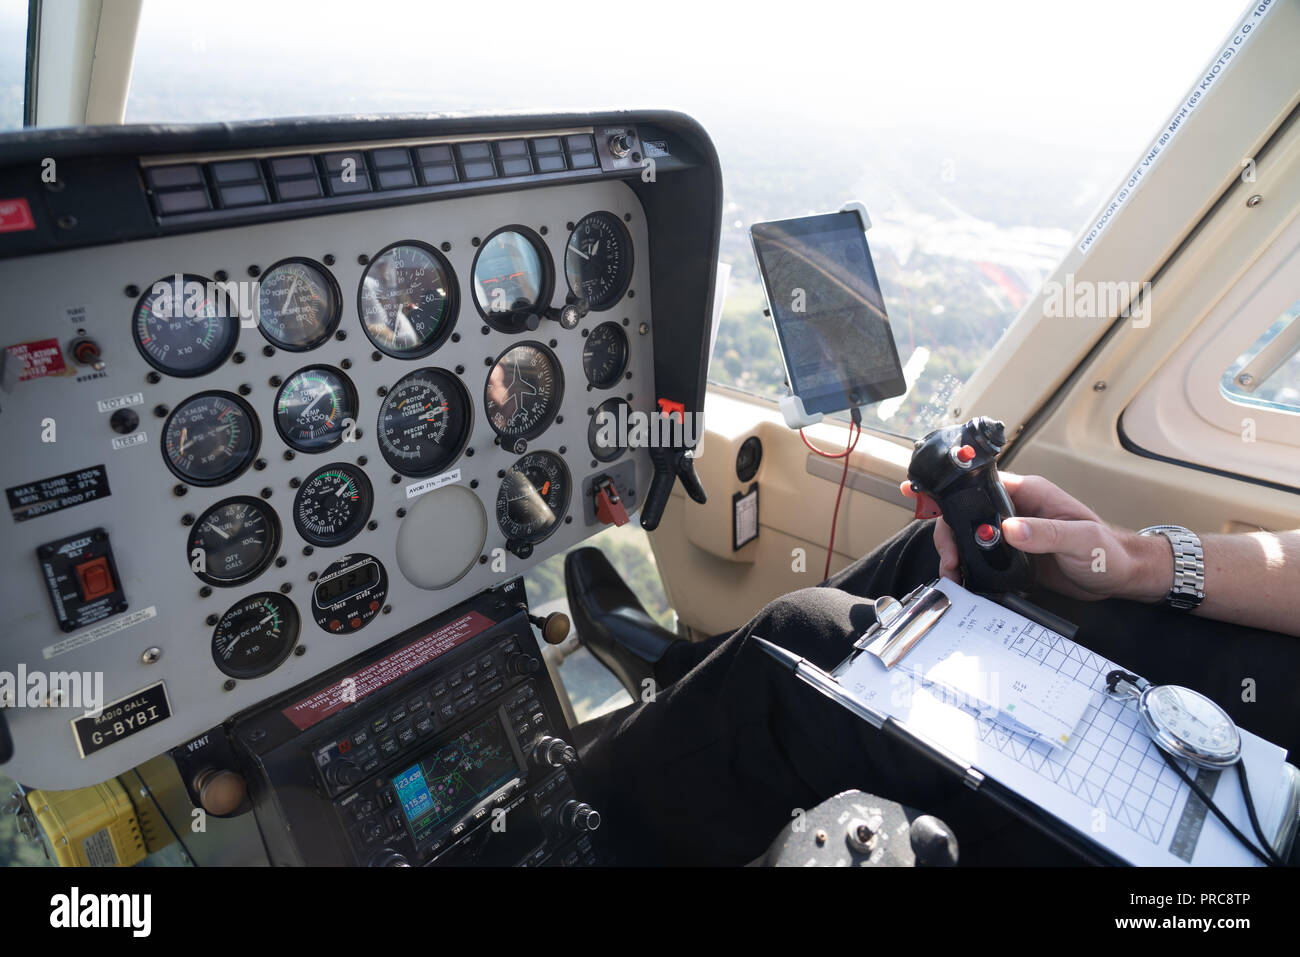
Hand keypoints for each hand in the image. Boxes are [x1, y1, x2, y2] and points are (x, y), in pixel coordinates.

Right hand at [899, 472, 1170, 601]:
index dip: (949, 490)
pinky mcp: (1009, 555)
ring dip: (953, 552)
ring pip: (966, 535)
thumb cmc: (1106, 551)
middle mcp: (1014, 509)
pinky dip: (964, 567)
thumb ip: (1043, 532)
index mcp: (1028, 493)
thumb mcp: (1079, 539)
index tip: (922, 496)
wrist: (1118, 577)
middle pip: (964, 512)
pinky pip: (978, 556)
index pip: (979, 485)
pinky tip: (961, 580)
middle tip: (949, 559)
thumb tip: (1007, 529)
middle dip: (947, 533)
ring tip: (952, 574)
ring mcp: (1009, 533)